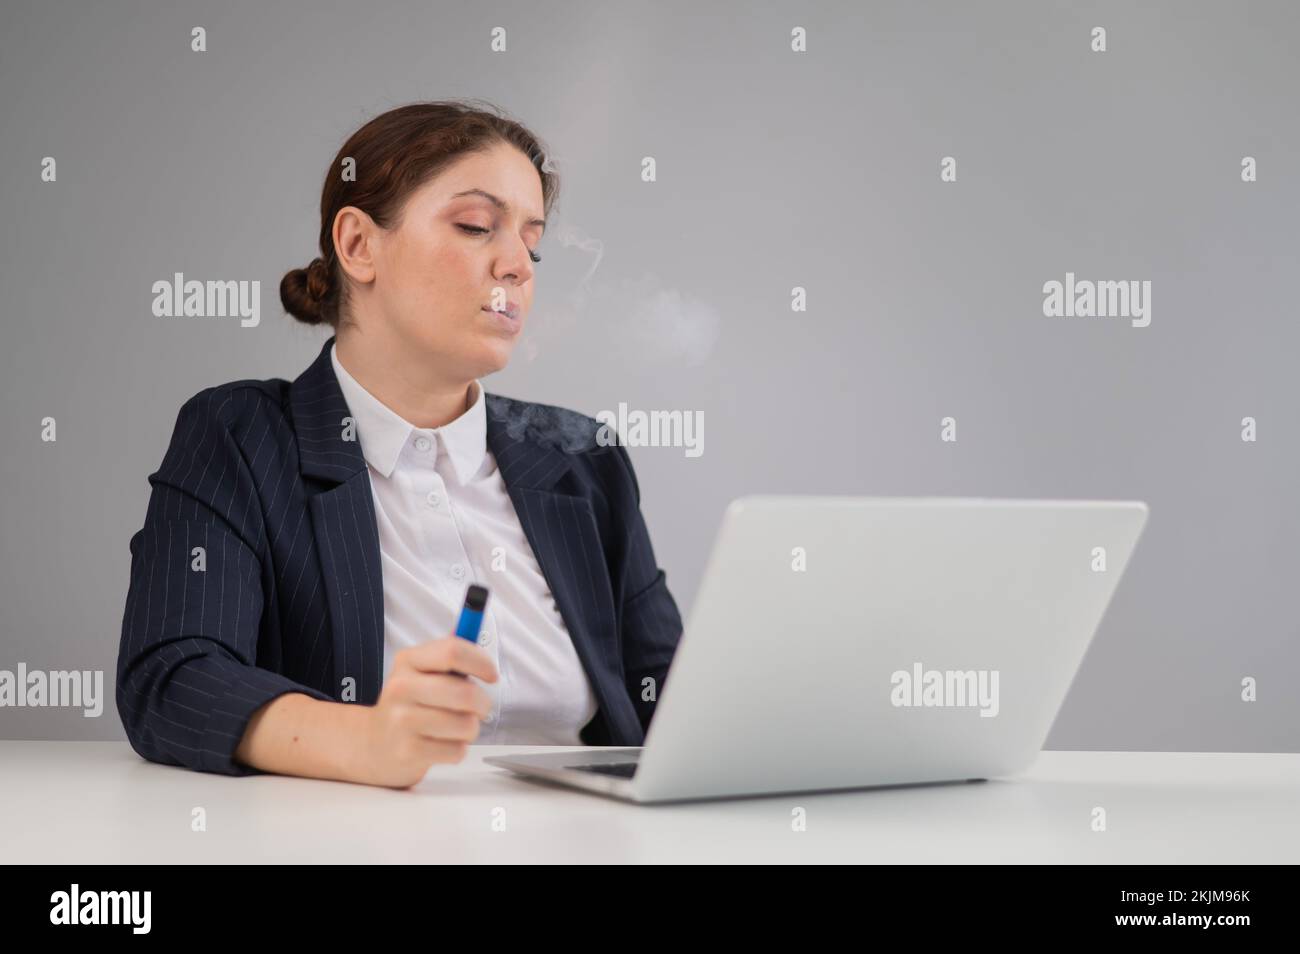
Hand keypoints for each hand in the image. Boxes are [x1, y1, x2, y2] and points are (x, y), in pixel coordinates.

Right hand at [355, 636, 498, 787]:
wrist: (373, 743)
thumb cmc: (410, 703)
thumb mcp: (421, 671)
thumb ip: (449, 652)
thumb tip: (472, 623)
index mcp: (408, 660)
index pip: (453, 651)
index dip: (481, 662)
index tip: (491, 674)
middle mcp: (401, 687)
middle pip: (464, 693)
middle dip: (483, 703)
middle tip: (481, 707)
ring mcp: (401, 720)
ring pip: (466, 725)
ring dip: (471, 728)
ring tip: (458, 726)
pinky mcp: (407, 751)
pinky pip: (457, 750)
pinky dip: (459, 749)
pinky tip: (444, 743)